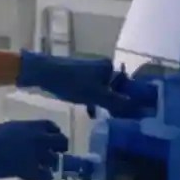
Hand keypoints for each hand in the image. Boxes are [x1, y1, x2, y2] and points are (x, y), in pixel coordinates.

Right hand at [0, 120, 68, 179]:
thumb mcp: (8, 129)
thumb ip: (22, 133)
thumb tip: (26, 139)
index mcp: (31, 125)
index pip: (53, 128)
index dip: (53, 135)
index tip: (50, 141)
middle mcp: (38, 138)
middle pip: (62, 142)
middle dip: (59, 149)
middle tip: (51, 156)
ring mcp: (37, 154)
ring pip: (56, 161)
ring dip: (50, 165)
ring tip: (41, 170)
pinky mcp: (32, 170)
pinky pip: (47, 177)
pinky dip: (43, 179)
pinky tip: (36, 179)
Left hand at [17, 51, 143, 117]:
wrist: (42, 72)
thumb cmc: (72, 83)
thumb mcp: (97, 96)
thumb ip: (117, 102)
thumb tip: (136, 108)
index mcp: (108, 66)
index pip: (125, 84)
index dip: (127, 99)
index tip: (126, 113)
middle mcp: (100, 64)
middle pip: (113, 86)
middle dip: (113, 101)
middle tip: (112, 116)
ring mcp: (87, 67)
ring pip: (100, 87)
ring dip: (101, 101)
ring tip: (98, 114)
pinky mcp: (76, 72)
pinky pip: (89, 86)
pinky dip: (90, 97)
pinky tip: (88, 109)